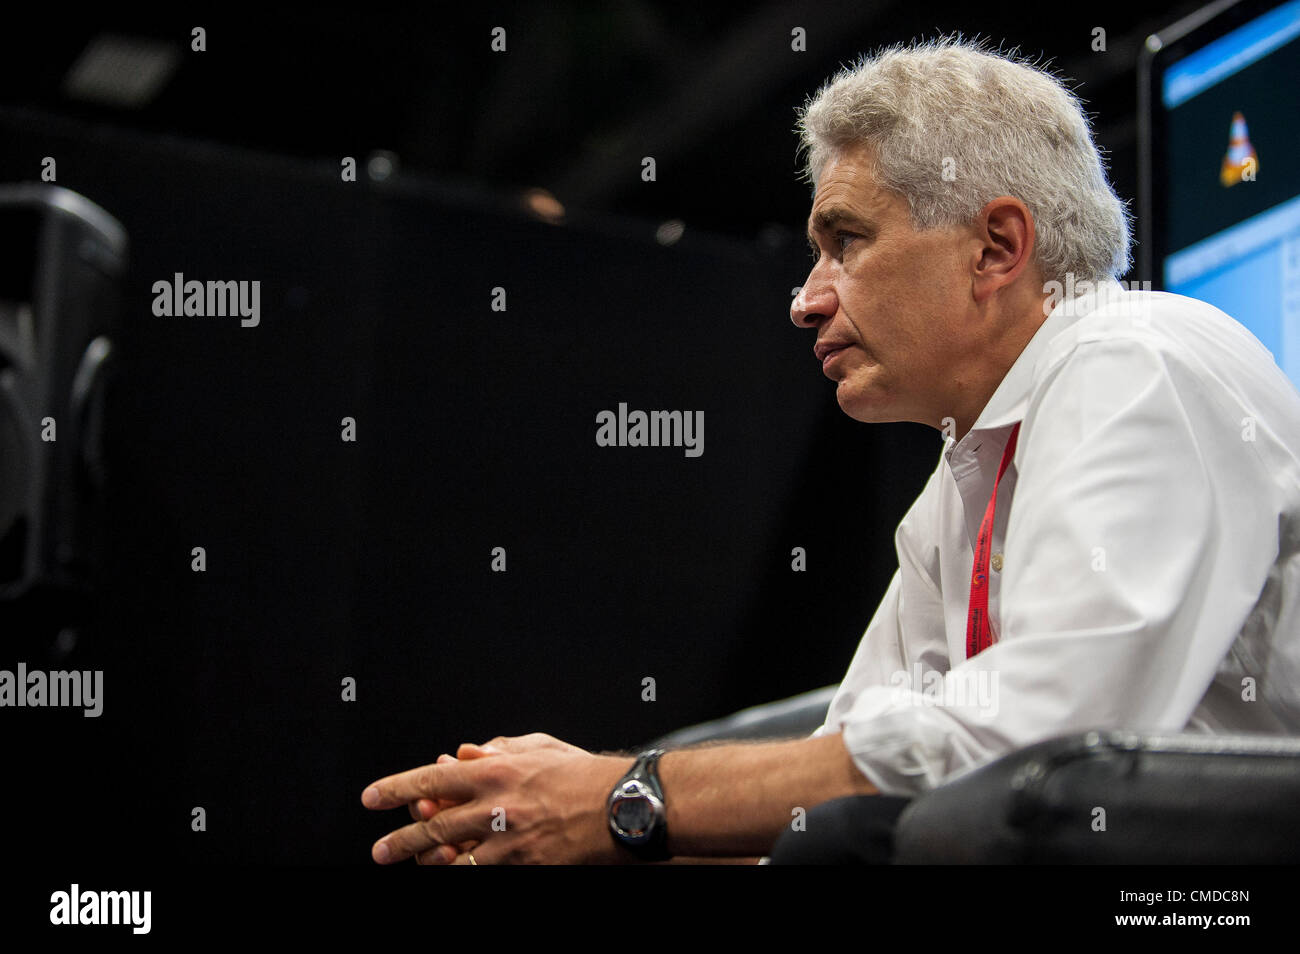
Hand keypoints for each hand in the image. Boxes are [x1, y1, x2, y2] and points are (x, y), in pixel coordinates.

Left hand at [363, 732, 631, 864]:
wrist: (623, 805)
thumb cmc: (585, 773)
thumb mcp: (539, 747)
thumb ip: (497, 748)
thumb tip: (461, 754)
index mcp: (497, 769)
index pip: (432, 777)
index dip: (396, 788)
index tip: (373, 797)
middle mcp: (498, 805)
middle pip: (435, 823)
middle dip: (401, 839)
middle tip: (381, 850)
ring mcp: (511, 840)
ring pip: (453, 857)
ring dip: (427, 862)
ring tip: (412, 864)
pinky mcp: (526, 865)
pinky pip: (484, 874)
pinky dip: (464, 872)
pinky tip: (452, 871)